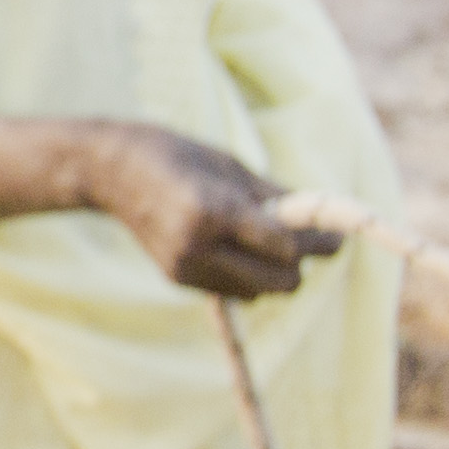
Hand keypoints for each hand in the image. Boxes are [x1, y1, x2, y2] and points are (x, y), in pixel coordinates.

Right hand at [81, 123, 336, 297]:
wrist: (111, 171)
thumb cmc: (178, 155)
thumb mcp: (231, 165)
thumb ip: (276, 198)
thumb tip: (322, 221)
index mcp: (213, 210)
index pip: (284, 246)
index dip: (316, 243)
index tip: (337, 237)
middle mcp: (198, 246)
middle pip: (280, 281)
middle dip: (298, 264)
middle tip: (305, 241)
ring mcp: (185, 267)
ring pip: (259, 292)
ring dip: (272, 272)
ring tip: (264, 241)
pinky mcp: (177, 279)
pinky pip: (233, 290)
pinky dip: (246, 275)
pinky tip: (234, 247)